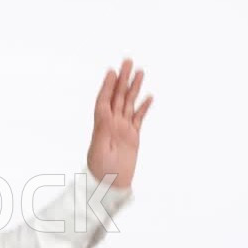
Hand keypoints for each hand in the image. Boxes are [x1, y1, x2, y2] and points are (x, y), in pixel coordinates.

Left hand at [86, 58, 152, 189]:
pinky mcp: (132, 137)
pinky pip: (138, 118)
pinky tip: (148, 96)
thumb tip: (105, 114)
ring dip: (134, 88)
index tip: (112, 70)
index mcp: (102, 125)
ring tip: (140, 72)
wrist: (109, 187)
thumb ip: (104, 130)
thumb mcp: (100, 149)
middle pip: (118, 97)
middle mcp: (112, 124)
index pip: (104, 100)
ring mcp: (122, 129)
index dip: (108, 85)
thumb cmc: (100, 171)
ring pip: (129, 104)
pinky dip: (143, 107)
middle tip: (128, 61)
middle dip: (122, 79)